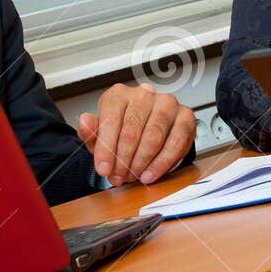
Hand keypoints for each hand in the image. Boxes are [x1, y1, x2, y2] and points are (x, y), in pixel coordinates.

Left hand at [77, 83, 195, 185]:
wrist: (148, 131)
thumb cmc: (123, 132)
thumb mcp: (101, 135)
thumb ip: (90, 132)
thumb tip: (85, 121)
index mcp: (119, 94)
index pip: (110, 120)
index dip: (106, 148)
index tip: (103, 169)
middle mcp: (144, 94)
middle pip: (132, 130)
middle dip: (123, 160)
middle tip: (119, 177)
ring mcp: (167, 104)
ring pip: (154, 137)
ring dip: (141, 162)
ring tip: (134, 176)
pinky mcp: (185, 117)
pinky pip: (175, 143)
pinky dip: (161, 163)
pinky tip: (150, 174)